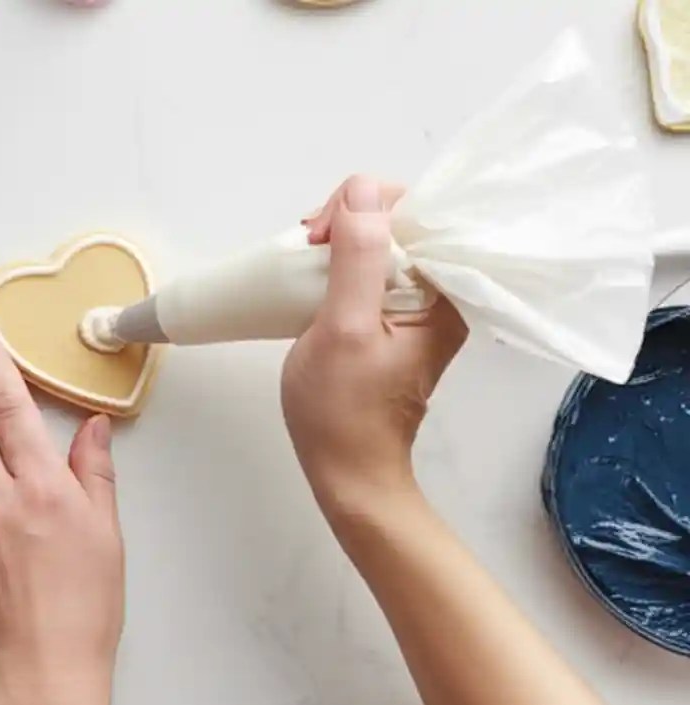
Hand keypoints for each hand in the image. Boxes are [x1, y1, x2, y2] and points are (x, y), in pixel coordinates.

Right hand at [282, 176, 467, 512]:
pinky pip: (369, 272)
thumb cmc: (343, 410)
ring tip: (304, 265)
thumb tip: (362, 189)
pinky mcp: (392, 321)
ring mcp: (416, 308)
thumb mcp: (344, 328)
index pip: (414, 212)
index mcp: (442, 292)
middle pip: (396, 223)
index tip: (318, 236)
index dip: (362, 208)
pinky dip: (339, 267)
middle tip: (306, 248)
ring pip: (378, 246)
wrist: (348, 472)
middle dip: (347, 222)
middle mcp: (438, 294)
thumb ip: (357, 258)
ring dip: (338, 244)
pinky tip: (314, 280)